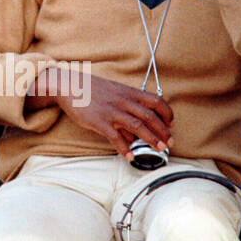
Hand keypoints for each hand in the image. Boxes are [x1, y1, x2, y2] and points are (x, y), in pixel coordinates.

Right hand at [29, 69, 172, 158]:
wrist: (69, 85)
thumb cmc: (91, 89)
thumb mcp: (114, 93)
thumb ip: (126, 108)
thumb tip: (134, 131)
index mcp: (129, 93)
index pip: (155, 101)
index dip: (166, 113)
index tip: (171, 124)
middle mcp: (124, 101)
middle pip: (150, 117)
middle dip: (163, 131)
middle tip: (170, 143)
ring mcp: (112, 111)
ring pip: (138, 126)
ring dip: (151, 139)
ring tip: (158, 149)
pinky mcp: (100, 121)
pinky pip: (115, 137)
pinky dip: (124, 148)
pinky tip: (130, 156)